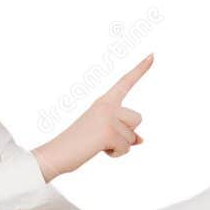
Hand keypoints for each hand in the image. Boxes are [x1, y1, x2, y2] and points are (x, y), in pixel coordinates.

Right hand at [32, 55, 151, 181]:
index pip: (125, 83)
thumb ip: (123, 133)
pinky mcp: (108, 132)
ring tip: (98, 144)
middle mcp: (107, 105)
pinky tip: (98, 150)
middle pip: (137, 119)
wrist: (56, 153)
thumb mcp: (103, 135)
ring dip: (120, 146)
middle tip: (103, 137)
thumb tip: (141, 140)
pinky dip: (115, 154)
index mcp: (104, 101)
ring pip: (132, 136)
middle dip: (127, 133)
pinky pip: (125, 148)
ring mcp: (108, 117)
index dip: (140, 70)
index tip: (152, 55)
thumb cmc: (77, 145)